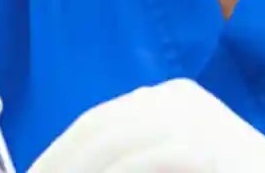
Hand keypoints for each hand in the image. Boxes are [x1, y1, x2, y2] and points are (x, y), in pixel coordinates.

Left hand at [29, 79, 264, 172]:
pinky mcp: (204, 144)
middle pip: (99, 128)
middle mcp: (178, 99)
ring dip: (78, 170)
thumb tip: (68, 169)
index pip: (98, 121)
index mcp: (169, 98)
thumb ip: (129, 161)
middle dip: (61, 162)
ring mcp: (193, 118)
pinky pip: (143, 160)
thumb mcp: (169, 164)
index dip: (59, 151)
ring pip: (113, 141)